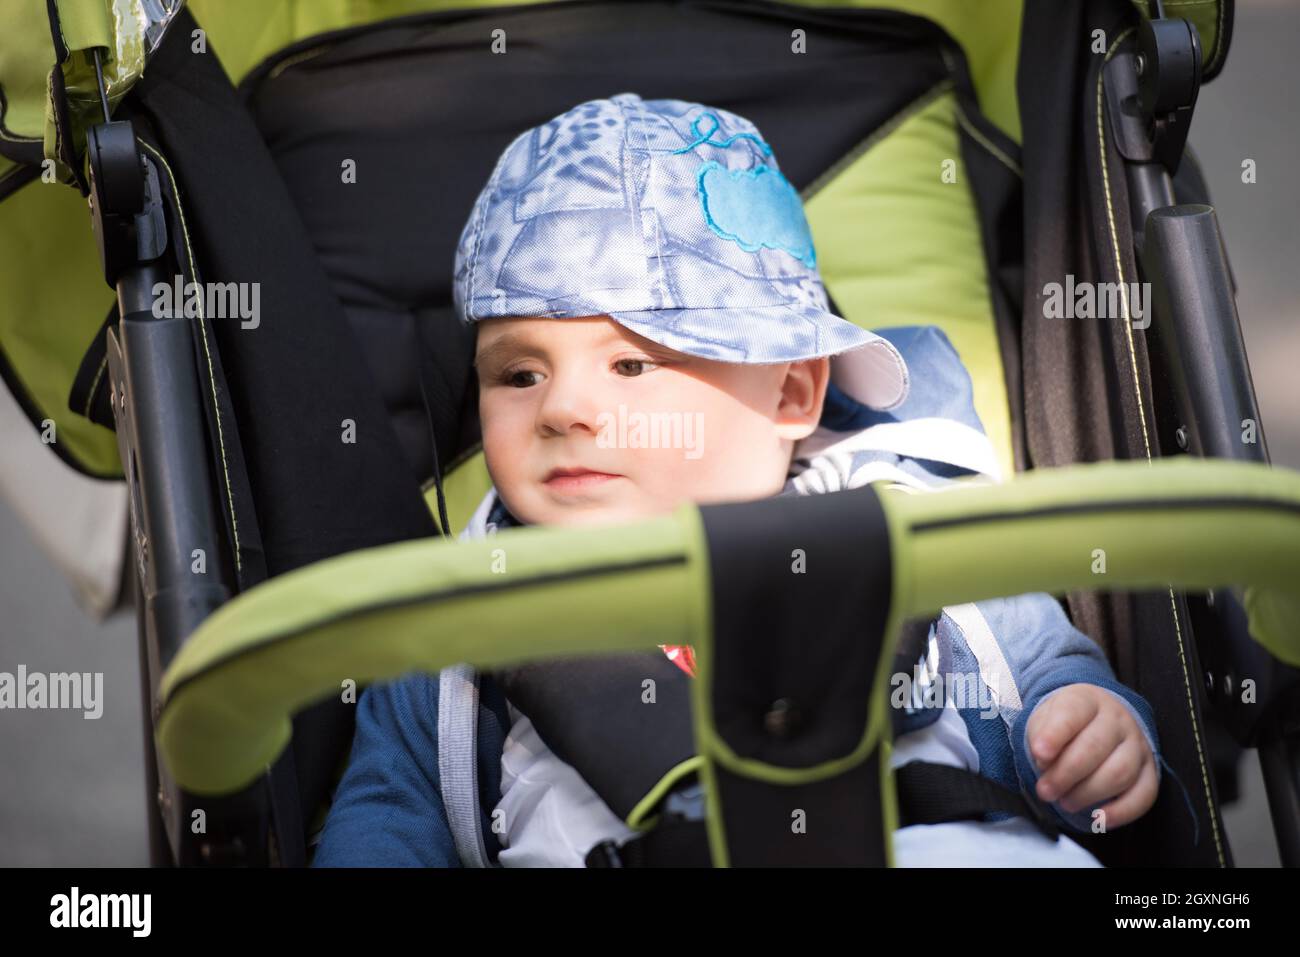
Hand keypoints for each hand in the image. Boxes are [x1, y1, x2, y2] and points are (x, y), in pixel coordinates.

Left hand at [1026, 684, 1157, 828]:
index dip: (1055, 735)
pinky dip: (1122, 811)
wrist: (1096, 720)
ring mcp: (1137, 745)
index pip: (1073, 713)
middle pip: (1095, 747)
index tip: (1039, 754)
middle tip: (1045, 790)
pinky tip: (1098, 817)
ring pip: (1120, 772)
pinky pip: (1144, 794)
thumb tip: (1044, 760)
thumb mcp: (1044, 719)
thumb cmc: (1065, 725)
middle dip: (1066, 773)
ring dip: (1088, 793)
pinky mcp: (1149, 771)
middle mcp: (1117, 720)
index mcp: (1087, 700)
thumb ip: (1040, 735)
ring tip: (1064, 802)